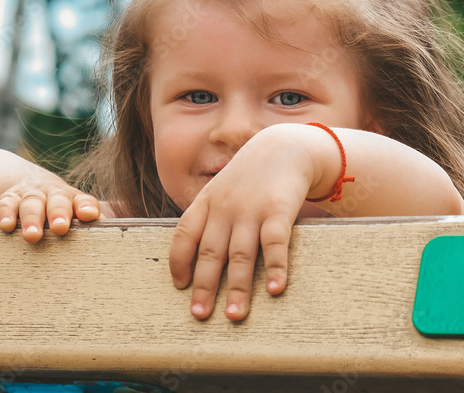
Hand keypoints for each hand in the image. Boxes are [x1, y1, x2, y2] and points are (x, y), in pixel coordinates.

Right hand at [0, 179, 101, 242]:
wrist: (29, 183)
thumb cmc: (61, 212)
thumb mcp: (76, 216)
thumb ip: (93, 229)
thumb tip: (117, 249)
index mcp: (74, 200)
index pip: (83, 201)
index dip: (86, 207)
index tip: (88, 215)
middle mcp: (54, 194)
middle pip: (58, 200)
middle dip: (59, 213)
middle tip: (60, 228)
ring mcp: (31, 195)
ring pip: (32, 203)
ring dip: (33, 218)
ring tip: (33, 236)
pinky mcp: (9, 199)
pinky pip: (6, 204)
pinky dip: (6, 214)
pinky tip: (6, 226)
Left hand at [167, 126, 320, 320]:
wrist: (284, 147)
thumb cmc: (250, 176)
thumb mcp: (221, 190)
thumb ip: (209, 218)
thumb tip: (197, 258)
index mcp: (207, 202)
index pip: (184, 234)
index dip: (179, 261)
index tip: (180, 286)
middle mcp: (225, 208)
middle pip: (211, 252)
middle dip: (204, 286)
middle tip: (200, 315)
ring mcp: (251, 209)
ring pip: (241, 254)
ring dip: (238, 288)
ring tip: (235, 315)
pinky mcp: (279, 210)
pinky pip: (275, 243)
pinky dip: (275, 267)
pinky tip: (275, 290)